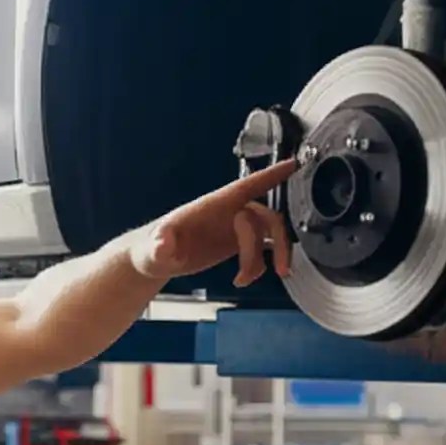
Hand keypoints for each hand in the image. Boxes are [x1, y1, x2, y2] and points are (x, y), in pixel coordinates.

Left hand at [130, 159, 300, 285]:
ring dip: (268, 257)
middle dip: (278, 241)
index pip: (246, 186)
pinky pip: (259, 249)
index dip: (271, 175)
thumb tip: (163, 243)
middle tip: (280, 268)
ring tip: (249, 278)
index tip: (295, 164)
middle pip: (266, 218)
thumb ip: (159, 246)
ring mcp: (231, 228)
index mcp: (212, 207)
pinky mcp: (232, 243)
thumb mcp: (152, 249)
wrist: (152, 260)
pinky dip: (258, 266)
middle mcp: (226, 214)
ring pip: (266, 235)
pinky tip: (242, 280)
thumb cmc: (150, 249)